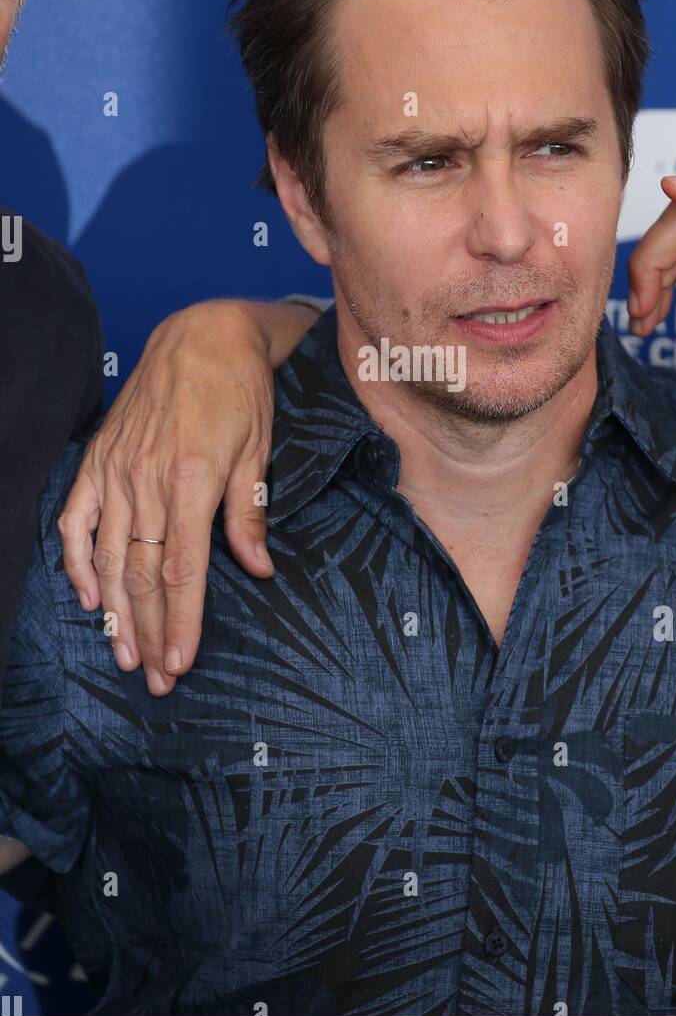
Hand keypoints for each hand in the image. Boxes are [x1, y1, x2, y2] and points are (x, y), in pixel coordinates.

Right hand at [58, 301, 279, 694]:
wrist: (202, 334)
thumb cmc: (240, 390)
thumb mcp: (258, 450)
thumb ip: (248, 514)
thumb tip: (258, 570)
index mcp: (190, 479)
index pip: (183, 570)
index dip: (181, 621)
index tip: (180, 663)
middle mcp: (146, 479)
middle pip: (143, 574)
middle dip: (149, 632)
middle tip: (156, 681)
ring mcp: (116, 469)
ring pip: (110, 556)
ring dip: (116, 611)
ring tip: (124, 653)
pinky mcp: (99, 458)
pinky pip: (76, 518)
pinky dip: (78, 559)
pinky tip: (88, 595)